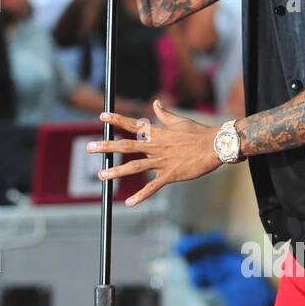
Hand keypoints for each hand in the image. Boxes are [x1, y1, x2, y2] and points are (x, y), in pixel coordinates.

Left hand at [86, 101, 219, 205]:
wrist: (216, 146)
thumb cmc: (200, 133)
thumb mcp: (180, 121)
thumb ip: (165, 114)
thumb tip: (155, 103)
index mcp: (158, 133)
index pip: (133, 125)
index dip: (117, 121)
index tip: (102, 117)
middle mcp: (156, 147)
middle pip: (126, 146)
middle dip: (106, 147)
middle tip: (88, 147)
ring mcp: (162, 162)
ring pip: (134, 167)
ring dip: (117, 172)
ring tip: (101, 175)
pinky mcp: (171, 175)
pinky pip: (153, 187)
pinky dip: (141, 195)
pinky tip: (129, 203)